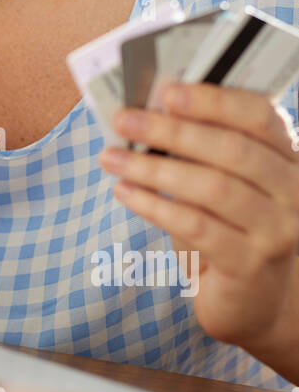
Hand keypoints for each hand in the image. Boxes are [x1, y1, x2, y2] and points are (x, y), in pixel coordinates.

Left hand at [98, 84, 298, 354]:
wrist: (254, 300)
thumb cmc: (229, 228)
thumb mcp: (223, 182)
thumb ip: (199, 148)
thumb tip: (143, 112)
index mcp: (289, 159)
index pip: (260, 117)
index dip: (214, 101)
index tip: (166, 91)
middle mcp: (292, 193)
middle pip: (232, 150)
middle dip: (172, 131)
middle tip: (124, 120)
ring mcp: (276, 231)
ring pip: (212, 188)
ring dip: (153, 169)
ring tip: (111, 158)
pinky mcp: (250, 264)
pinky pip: (196, 226)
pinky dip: (154, 206)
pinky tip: (124, 193)